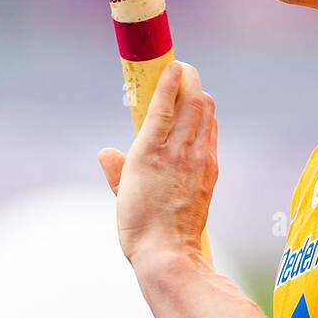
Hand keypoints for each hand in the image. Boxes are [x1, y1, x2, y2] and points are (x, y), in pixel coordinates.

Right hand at [98, 61, 217, 277]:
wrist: (169, 254)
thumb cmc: (138, 226)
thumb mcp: (121, 194)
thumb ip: (116, 169)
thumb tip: (106, 153)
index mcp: (149, 153)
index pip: (165, 105)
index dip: (170, 81)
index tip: (173, 64)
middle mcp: (176, 152)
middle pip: (194, 103)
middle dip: (191, 81)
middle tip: (184, 71)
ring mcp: (197, 161)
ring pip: (207, 115)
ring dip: (201, 97)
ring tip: (192, 89)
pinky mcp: (209, 172)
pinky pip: (211, 135)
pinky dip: (207, 120)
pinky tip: (201, 119)